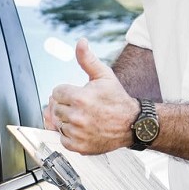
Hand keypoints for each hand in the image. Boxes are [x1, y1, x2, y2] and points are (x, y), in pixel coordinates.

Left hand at [46, 39, 138, 154]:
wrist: (133, 123)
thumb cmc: (118, 100)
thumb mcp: (104, 75)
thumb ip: (87, 59)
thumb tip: (80, 42)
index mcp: (80, 97)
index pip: (56, 92)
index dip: (66, 91)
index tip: (77, 94)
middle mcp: (77, 117)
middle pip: (55, 107)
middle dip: (65, 105)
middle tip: (81, 106)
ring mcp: (77, 133)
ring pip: (58, 123)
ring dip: (66, 120)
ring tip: (83, 117)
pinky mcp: (79, 146)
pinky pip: (62, 138)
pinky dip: (69, 135)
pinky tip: (81, 128)